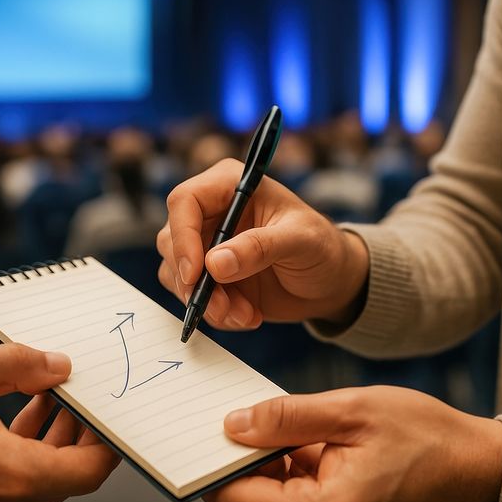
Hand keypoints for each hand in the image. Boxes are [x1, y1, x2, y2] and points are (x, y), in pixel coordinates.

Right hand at [0, 344, 118, 501]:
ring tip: (41, 397)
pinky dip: (20, 463)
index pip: (90, 469)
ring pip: (39, 485)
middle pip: (67, 475)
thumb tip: (60, 365)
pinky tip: (8, 424)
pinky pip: (12, 496)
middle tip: (71, 391)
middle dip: (75, 431)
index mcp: (12, 475)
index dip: (108, 438)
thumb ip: (16, 364)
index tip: (106, 408)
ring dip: (47, 444)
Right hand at [156, 158, 369, 328]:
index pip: (184, 201)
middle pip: (171, 240)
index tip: (195, 273)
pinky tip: (247, 315)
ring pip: (176, 274)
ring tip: (244, 314)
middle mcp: (210, 212)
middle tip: (222, 306)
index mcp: (230, 186)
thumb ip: (260, 248)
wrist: (329, 283)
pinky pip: (192, 296)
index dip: (182, 237)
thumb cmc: (322, 248)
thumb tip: (215, 264)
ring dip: (206, 301)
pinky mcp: (208, 276)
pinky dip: (214, 313)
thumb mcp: (301, 241)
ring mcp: (206, 245)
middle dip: (193, 280)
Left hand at [204, 386, 501, 501]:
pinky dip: (290, 478)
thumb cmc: (424, 435)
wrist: (476, 469)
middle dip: (245, 461)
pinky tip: (313, 447)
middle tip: (257, 417)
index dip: (215, 465)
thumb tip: (232, 426)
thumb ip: (284, 418)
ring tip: (301, 430)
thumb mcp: (351, 410)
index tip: (209, 429)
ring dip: (271, 468)